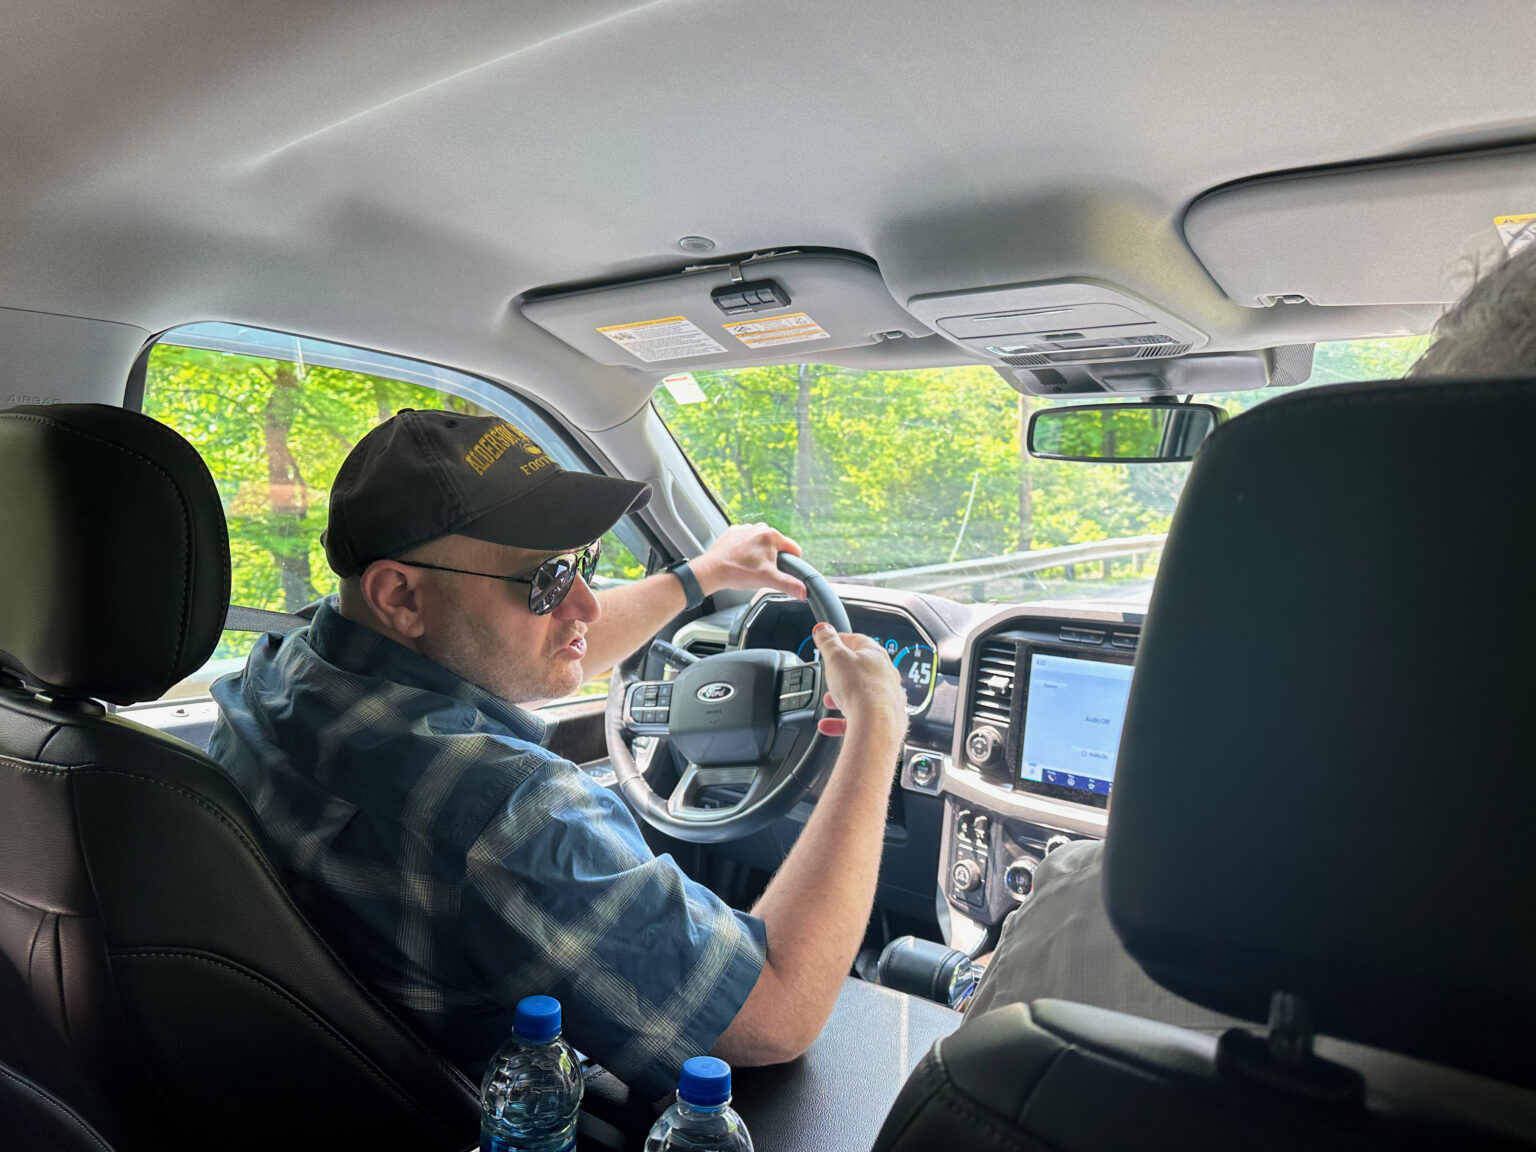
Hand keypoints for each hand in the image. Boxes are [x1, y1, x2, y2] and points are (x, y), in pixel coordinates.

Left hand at [691, 522, 806, 598]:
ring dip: (759, 554)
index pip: (793, 549)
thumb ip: (789, 584)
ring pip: (761, 543)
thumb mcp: (768, 579)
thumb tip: (804, 591)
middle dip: (773, 559)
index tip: (784, 571)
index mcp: (771, 536)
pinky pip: (746, 541)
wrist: (712, 570)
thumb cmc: (738, 572)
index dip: (792, 562)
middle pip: (776, 546)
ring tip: (749, 566)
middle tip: (762, 570)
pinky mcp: (733, 532)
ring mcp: (745, 528)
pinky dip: (746, 549)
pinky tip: (740, 560)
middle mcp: (759, 527)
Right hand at [811, 623, 907, 742]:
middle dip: (841, 673)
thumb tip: (823, 628)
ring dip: (843, 696)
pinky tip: (829, 724)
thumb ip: (827, 642)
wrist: (876, 725)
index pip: (857, 640)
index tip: (830, 642)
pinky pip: (861, 717)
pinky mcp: (885, 719)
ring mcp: (887, 697)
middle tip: (829, 675)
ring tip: (829, 701)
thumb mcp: (835, 658)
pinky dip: (843, 720)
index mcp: (875, 655)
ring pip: (862, 694)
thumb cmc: (860, 689)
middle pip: (861, 669)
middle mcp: (886, 674)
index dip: (840, 640)